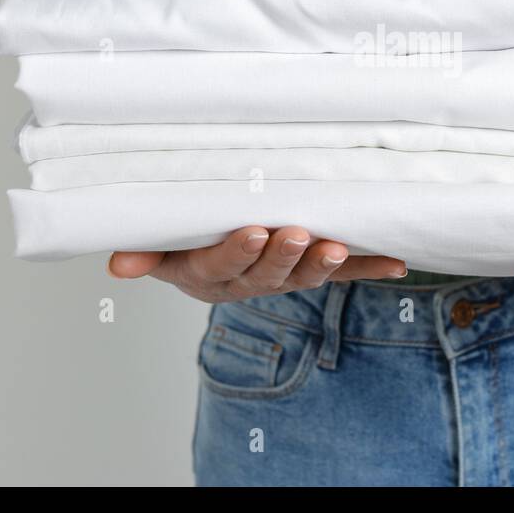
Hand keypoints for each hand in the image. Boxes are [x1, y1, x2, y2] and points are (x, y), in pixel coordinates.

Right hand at [108, 226, 406, 302]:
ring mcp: (283, 277)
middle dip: (285, 255)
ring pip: (305, 275)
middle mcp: (249, 281)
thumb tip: (116, 265)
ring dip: (323, 263)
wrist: (211, 260)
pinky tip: (396, 263)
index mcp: (210, 274)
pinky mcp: (311, 271)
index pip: (223, 265)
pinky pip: (343, 272)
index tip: (252, 232)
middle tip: (298, 234)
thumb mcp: (159, 249)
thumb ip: (144, 254)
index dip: (238, 251)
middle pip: (268, 273)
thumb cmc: (183, 242)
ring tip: (334, 246)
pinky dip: (369, 267)